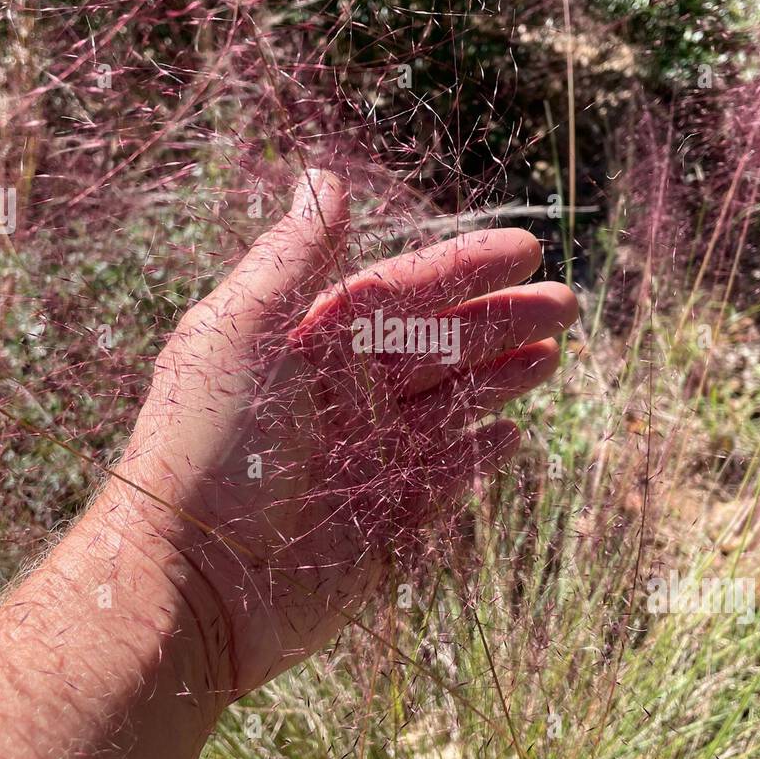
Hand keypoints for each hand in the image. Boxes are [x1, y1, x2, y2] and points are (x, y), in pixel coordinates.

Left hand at [97, 171, 576, 699]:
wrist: (193, 582)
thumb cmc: (207, 447)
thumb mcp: (239, 331)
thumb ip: (291, 255)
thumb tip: (325, 176)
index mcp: (305, 345)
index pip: (400, 294)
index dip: (461, 268)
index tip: (526, 247)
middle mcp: (338, 399)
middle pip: (435, 347)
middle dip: (499, 321)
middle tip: (566, 303)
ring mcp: (361, 462)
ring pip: (447, 408)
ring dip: (499, 378)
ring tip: (553, 355)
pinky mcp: (378, 524)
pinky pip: (440, 480)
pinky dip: (475, 455)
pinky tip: (511, 434)